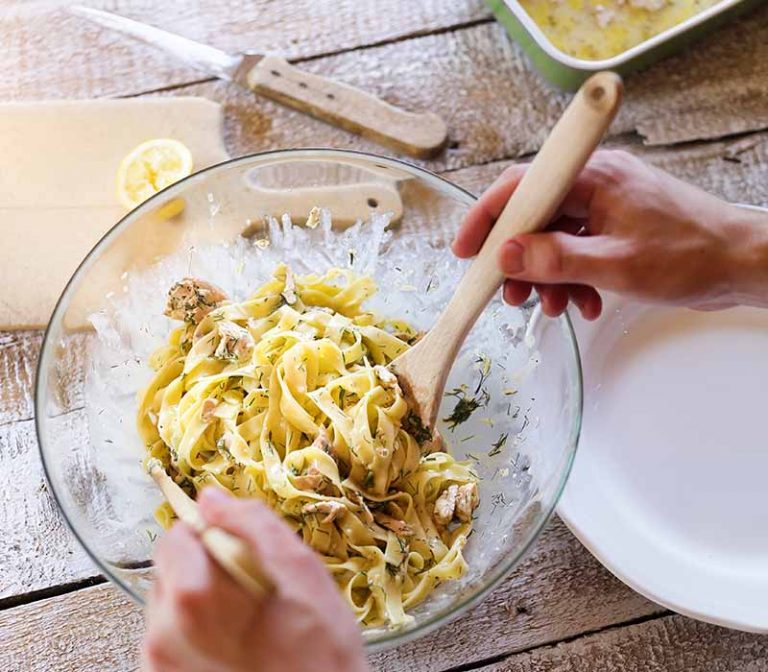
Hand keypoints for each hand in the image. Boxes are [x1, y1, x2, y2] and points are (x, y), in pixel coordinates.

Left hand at [142, 489, 368, 671]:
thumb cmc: (320, 655)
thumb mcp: (303, 575)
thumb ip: (253, 526)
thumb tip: (211, 498)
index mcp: (192, 600)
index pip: (178, 536)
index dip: (215, 537)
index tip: (245, 558)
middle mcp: (162, 636)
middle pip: (172, 568)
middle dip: (208, 569)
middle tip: (253, 593)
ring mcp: (159, 665)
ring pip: (171, 601)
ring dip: (203, 601)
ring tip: (246, 624)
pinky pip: (170, 636)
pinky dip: (197, 632)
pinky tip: (233, 646)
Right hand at [453, 149, 767, 318]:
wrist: (741, 264)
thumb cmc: (691, 255)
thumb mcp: (616, 265)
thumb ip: (557, 260)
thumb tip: (507, 257)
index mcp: (593, 177)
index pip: (522, 186)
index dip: (487, 217)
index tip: (466, 250)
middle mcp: (594, 184)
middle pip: (532, 216)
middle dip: (518, 258)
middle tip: (510, 291)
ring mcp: (603, 205)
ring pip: (551, 237)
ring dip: (546, 275)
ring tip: (553, 306)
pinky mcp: (612, 226)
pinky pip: (574, 248)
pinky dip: (570, 277)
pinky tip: (582, 301)